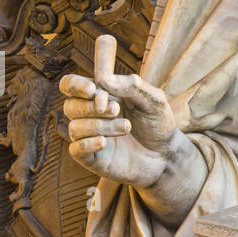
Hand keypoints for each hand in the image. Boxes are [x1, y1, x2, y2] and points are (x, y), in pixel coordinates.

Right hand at [60, 37, 180, 188]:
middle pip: (70, 107)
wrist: (167, 156)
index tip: (93, 90)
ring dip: (98, 126)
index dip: (75, 86)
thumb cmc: (158, 124)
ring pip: (75, 128)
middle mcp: (91, 116)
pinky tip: (104, 142)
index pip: (71, 86)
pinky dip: (87, 144)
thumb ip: (131, 86)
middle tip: (116, 110)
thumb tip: (102, 78)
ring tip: (126, 127)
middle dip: (90, 107)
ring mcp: (90, 138)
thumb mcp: (153, 100)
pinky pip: (75, 149)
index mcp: (100, 97)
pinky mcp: (93, 159)